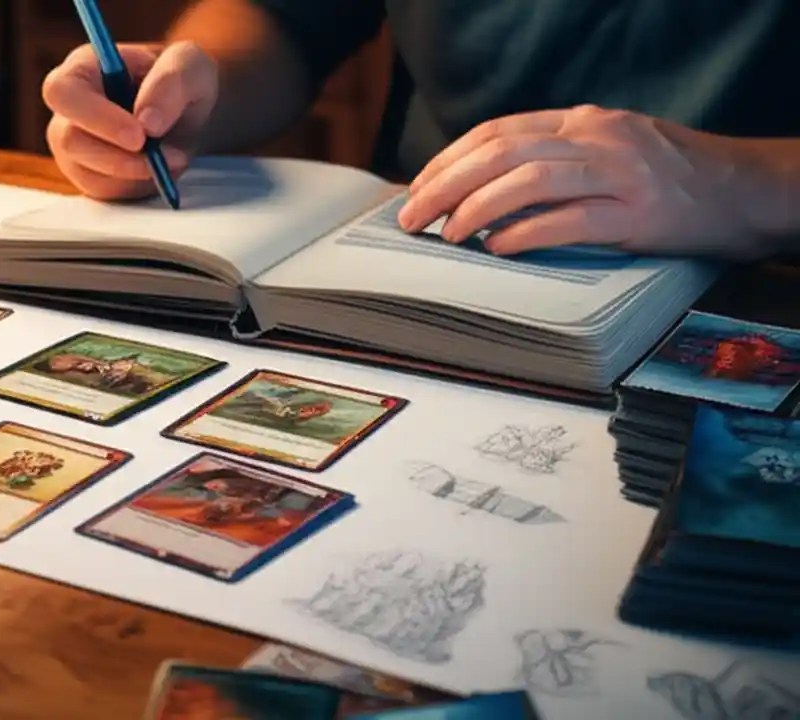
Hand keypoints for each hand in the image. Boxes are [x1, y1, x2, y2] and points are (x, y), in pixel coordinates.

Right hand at [43, 41, 217, 200]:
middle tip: (161, 158)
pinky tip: (159, 170)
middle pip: (69, 140)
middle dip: (118, 156)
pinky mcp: (88, 175)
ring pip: (87, 173)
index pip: (62, 92)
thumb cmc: (183, 81)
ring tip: (173, 158)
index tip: (139, 136)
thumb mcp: (191, 66)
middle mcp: (68, 109)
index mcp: (83, 68)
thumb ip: (171, 82)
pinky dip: (136, 187)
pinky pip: (103, 192)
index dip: (95, 117)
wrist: (189, 114)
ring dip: (134, 174)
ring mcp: (74, 146)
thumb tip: (147, 122)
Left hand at [397, 105, 777, 258]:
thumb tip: (481, 187)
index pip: (497, 132)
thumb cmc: (668, 177)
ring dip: (477, 208)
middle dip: (446, 185)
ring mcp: (620, 174)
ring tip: (448, 234)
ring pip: (530, 181)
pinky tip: (497, 247)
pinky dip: (526, 233)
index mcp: (583, 121)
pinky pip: (570, 220)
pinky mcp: (638, 214)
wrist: (745, 190)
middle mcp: (597, 139)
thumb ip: (554, 157)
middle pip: (502, 153)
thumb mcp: (608, 148)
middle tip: (412, 217)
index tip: (417, 188)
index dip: (449, 160)